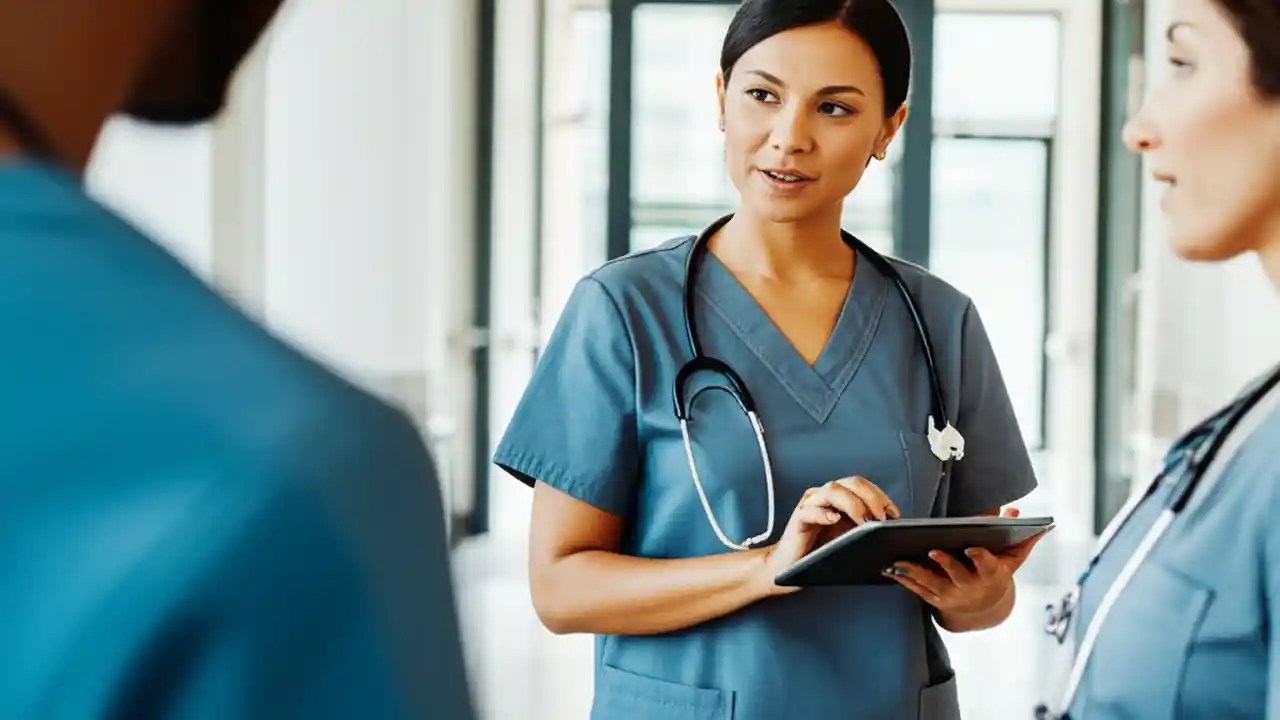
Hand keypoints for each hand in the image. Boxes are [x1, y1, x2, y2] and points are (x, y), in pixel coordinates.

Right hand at [759, 477, 900, 596]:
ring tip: (864, 520)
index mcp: (840, 497)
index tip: (894, 514)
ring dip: (852, 503)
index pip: (864, 485)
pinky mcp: (799, 519)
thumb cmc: (821, 551)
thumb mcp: (850, 538)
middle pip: (851, 483)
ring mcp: (811, 505)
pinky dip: (823, 513)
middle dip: (871, 498)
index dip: (881, 496)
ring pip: (832, 491)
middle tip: (882, 518)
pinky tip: (834, 519)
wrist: (790, 566)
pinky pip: (810, 511)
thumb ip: (866, 529)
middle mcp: (825, 496)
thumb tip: (891, 529)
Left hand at [881, 507, 1049, 625]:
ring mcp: (951, 595)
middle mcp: (970, 587)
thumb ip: (1018, 537)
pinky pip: (918, 590)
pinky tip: (890, 569)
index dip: (980, 558)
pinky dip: (904, 580)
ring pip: (932, 584)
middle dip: (946, 564)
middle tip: (933, 550)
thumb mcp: (1011, 558)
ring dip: (916, 572)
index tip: (972, 548)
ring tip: (899, 560)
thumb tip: (1016, 512)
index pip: (986, 565)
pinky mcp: (935, 599)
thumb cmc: (996, 573)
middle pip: (957, 576)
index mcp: (990, 575)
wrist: (985, 606)